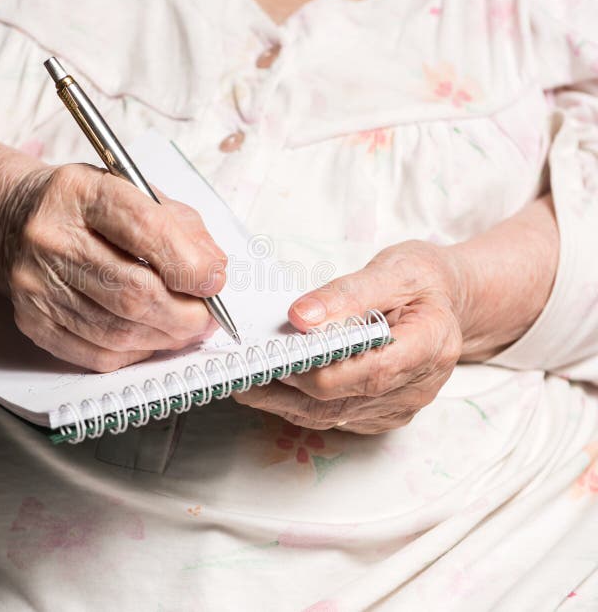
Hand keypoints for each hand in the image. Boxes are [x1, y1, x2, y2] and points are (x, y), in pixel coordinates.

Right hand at [0, 164, 227, 371]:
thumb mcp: (136, 193)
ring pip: (118, 331)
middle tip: (207, 318)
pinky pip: (96, 353)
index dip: (188, 264)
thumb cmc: (88, 208)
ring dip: (165, 338)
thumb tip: (214, 271)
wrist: (16, 220)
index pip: (145, 229)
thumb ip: (182, 227)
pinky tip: (151, 339)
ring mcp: (36, 282)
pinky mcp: (31, 319)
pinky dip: (135, 353)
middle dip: (184, 314)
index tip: (214, 281)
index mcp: (83, 192)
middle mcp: (52, 236)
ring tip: (187, 330)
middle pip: (133, 291)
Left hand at [234, 241, 464, 433]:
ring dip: (281, 400)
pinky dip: (296, 403)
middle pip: (340, 399)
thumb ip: (348, 294)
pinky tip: (270, 384)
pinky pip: (331, 418)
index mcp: (431, 346)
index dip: (317, 366)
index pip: (368, 371)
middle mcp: (418, 387)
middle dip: (287, 382)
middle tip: (244, 363)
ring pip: (328, 416)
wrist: (445, 302)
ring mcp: (399, 407)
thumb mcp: (394, 270)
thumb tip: (301, 318)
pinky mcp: (379, 415)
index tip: (272, 351)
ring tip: (243, 377)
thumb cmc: (422, 282)